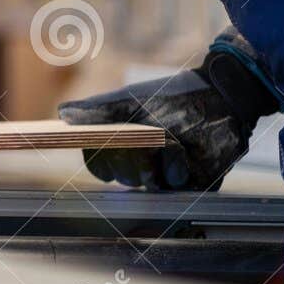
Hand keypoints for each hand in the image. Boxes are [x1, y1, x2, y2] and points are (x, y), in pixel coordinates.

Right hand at [57, 29, 279, 191]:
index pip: (100, 166)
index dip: (102, 159)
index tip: (108, 143)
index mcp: (124, 147)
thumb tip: (63, 113)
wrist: (221, 96)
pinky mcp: (193, 185)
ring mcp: (168, 177)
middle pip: (123, 177)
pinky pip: (177, 188)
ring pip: (148, 185)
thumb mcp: (131, 99)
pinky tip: (185, 152)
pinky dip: (178, 168)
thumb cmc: (174, 95)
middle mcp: (144, 165)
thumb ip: (97, 109)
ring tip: (172, 138)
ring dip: (157, 159)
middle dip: (132, 155)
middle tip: (147, 134)